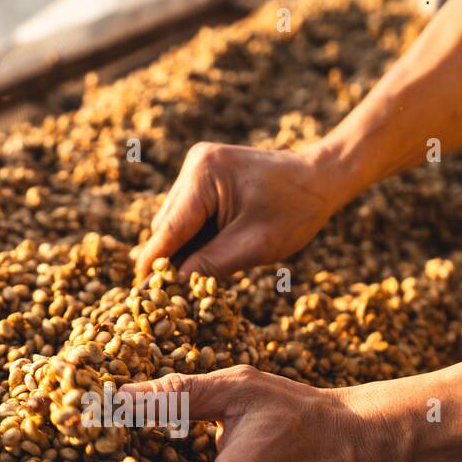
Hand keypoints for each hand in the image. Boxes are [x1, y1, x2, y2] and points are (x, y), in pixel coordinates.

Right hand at [136, 143, 341, 282]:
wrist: (322, 179)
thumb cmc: (295, 211)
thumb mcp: (254, 246)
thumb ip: (210, 265)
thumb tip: (172, 288)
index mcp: (204, 175)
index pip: (169, 230)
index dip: (154, 265)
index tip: (139, 294)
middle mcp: (194, 165)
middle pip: (167, 227)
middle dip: (172, 258)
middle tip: (177, 295)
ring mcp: (198, 168)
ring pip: (175, 223)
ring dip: (186, 248)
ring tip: (208, 269)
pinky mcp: (205, 176)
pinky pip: (189, 215)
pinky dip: (197, 236)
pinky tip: (217, 249)